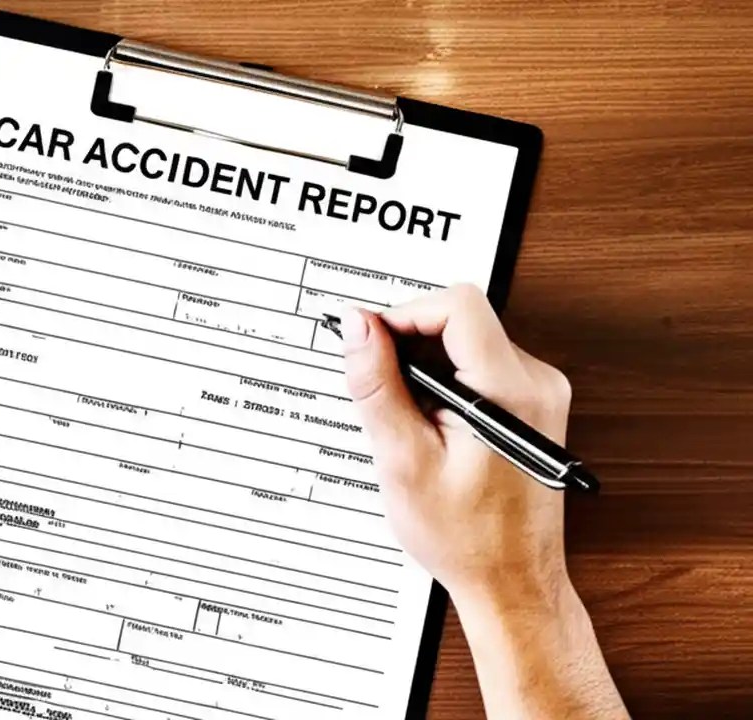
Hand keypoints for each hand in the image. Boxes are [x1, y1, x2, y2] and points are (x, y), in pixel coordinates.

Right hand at [340, 285, 572, 605]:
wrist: (511, 581)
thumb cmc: (466, 537)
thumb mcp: (403, 459)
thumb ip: (377, 385)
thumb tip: (357, 327)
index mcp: (510, 392)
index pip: (457, 307)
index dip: (405, 315)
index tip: (372, 343)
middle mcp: (536, 383)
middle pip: (461, 321)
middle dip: (411, 347)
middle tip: (386, 396)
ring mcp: (540, 393)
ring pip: (467, 342)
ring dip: (426, 370)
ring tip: (411, 423)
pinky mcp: (534, 404)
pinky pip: (480, 366)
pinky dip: (445, 385)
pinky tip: (433, 429)